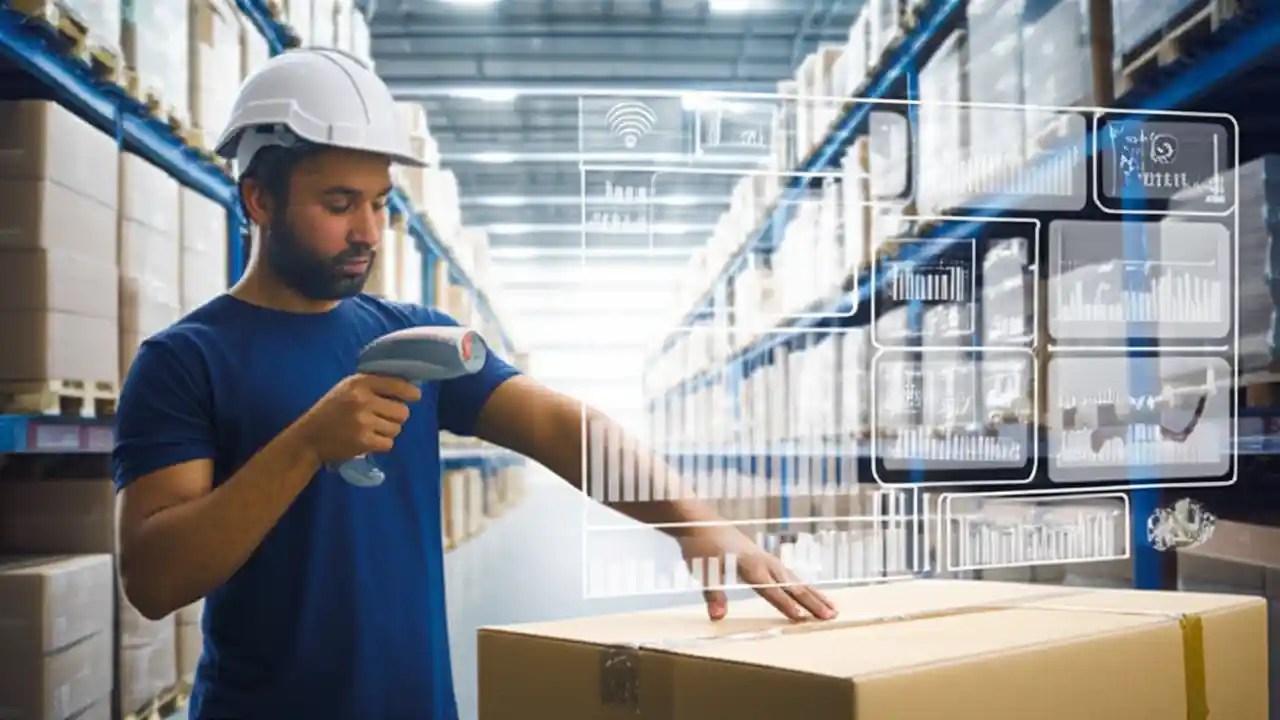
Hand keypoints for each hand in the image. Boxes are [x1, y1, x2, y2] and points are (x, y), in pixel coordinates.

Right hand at [294, 374, 422, 463]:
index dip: (410, 392)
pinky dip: (381, 444)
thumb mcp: (347, 388)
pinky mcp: (364, 441)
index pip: (397, 384)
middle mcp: (363, 400)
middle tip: (383, 418)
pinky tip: (368, 440)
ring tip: (371, 429)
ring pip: (397, 428)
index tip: (414, 396)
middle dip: (396, 416)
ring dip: (388, 431)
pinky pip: (389, 443)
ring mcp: (363, 421)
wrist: (309, 438)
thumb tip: (406, 387)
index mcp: (360, 383)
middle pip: (402, 411)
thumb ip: (373, 385)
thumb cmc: (331, 410)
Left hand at [679, 526, 837, 621]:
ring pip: (796, 580)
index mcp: (750, 566)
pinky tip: (810, 592)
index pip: (772, 590)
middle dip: (812, 601)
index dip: (786, 605)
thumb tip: (717, 617)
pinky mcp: (764, 557)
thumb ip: (714, 595)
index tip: (803, 619)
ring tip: (832, 609)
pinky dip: (803, 585)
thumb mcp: (703, 571)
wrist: (699, 521)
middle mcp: (763, 562)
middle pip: (792, 585)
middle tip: (831, 616)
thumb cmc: (700, 546)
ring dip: (814, 594)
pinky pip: (789, 574)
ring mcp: (766, 559)